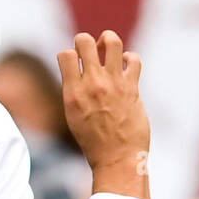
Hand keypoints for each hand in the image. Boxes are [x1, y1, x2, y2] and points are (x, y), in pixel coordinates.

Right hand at [57, 31, 149, 198]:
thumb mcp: (73, 115)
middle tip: (91, 52)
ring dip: (108, 39)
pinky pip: (133, 59)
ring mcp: (113, 83)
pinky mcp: (132, 87)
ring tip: (107, 47)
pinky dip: (130, 58)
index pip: (65, 54)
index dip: (70, 54)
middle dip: (86, 41)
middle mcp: (91, 84)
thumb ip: (74, 91)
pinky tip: (126, 66)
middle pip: (84, 41)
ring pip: (111, 42)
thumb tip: (78, 72)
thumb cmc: (93, 141)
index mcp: (72, 92)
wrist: (117, 158)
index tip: (75, 65)